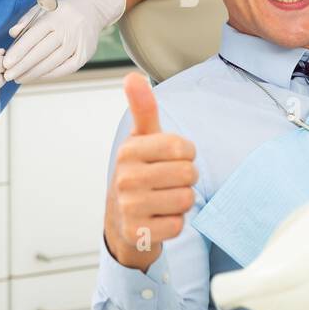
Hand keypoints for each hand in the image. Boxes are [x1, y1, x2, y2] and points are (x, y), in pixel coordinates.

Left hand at [3, 0, 125, 83]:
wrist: (94, 5)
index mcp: (55, 16)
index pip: (33, 37)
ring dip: (34, 73)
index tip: (6, 63)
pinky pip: (65, 68)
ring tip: (19, 78)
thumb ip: (27, 20)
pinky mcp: (85, 54)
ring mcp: (78, 43)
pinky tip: (37, 77)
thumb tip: (13, 34)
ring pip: (52, 63)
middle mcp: (68, 30)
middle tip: (8, 75)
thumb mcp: (44, 6)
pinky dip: (50, 74)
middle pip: (41, 52)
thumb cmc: (63, 7)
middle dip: (23, 66)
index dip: (19, 52)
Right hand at [103, 72, 196, 271]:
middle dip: (186, 179)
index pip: (182, 147)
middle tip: (169, 182)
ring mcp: (129, 207)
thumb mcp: (141, 139)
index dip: (187, 154)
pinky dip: (174, 223)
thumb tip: (133, 76)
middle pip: (188, 175)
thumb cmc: (138, 174)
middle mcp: (125, 178)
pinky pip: (178, 225)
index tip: (174, 158)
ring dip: (182, 202)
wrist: (120, 221)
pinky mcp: (138, 233)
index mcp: (129, 151)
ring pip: (186, 200)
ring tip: (164, 200)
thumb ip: (143, 108)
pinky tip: (159, 219)